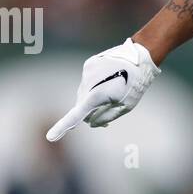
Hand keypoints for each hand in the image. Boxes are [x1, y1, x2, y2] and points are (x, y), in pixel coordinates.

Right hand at [46, 38, 160, 141]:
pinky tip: (110, 81)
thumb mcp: (125, 106)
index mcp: (96, 96)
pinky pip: (87, 80)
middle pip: (81, 105)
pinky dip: (94, 85)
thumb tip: (90, 123)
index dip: (63, 127)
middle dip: (89, 113)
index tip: (50, 137)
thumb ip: (106, 117)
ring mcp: (87, 72)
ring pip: (83, 93)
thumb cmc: (136, 84)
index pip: (76, 115)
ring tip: (113, 92)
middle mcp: (87, 83)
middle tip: (105, 121)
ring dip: (92, 98)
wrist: (140, 56)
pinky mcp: (89, 64)